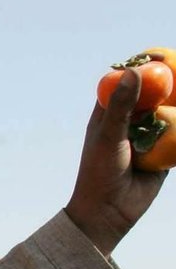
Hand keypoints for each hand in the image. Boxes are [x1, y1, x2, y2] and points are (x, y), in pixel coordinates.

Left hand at [64, 69, 166, 255]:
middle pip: (156, 95)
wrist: (108, 213)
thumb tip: (132, 72)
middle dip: (171, 83)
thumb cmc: (100, 174)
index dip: (144, 67)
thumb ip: (121, 107)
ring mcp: (148, 137)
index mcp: (109, 114)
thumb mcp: (109, 137)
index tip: (160, 55)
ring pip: (171, 113)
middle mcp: (130, 122)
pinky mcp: (164, 153)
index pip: (128, 82)